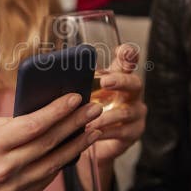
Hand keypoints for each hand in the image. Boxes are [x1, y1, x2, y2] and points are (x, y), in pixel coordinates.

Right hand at [0, 93, 103, 190]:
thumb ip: (5, 124)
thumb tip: (36, 115)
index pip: (34, 125)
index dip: (58, 111)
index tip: (75, 97)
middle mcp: (5, 168)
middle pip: (50, 143)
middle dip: (75, 124)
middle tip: (94, 109)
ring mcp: (13, 186)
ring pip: (55, 164)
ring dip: (77, 145)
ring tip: (93, 129)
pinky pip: (46, 179)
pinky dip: (61, 163)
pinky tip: (72, 150)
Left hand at [85, 44, 146, 164]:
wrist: (94, 140)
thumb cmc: (86, 110)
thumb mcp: (82, 94)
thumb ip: (76, 83)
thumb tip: (54, 76)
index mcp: (120, 79)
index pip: (127, 62)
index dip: (128, 55)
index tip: (123, 50)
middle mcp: (132, 94)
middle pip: (134, 83)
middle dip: (119, 81)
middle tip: (105, 81)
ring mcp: (136, 114)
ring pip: (125, 112)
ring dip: (105, 116)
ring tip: (88, 119)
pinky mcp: (133, 133)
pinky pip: (121, 132)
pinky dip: (104, 132)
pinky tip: (92, 132)